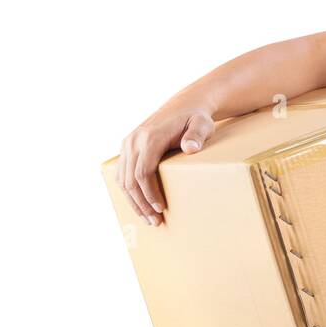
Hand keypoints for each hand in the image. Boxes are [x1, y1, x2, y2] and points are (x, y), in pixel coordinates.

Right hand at [117, 103, 214, 225]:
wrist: (185, 104)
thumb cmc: (196, 118)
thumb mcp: (202, 124)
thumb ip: (197, 135)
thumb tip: (190, 148)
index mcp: (150, 137)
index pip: (143, 172)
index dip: (150, 193)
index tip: (161, 209)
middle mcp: (134, 140)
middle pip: (130, 179)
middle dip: (141, 203)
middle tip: (155, 222)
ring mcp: (128, 143)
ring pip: (122, 179)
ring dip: (133, 201)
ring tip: (148, 218)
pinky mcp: (128, 146)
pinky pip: (123, 173)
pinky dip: (129, 191)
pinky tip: (139, 204)